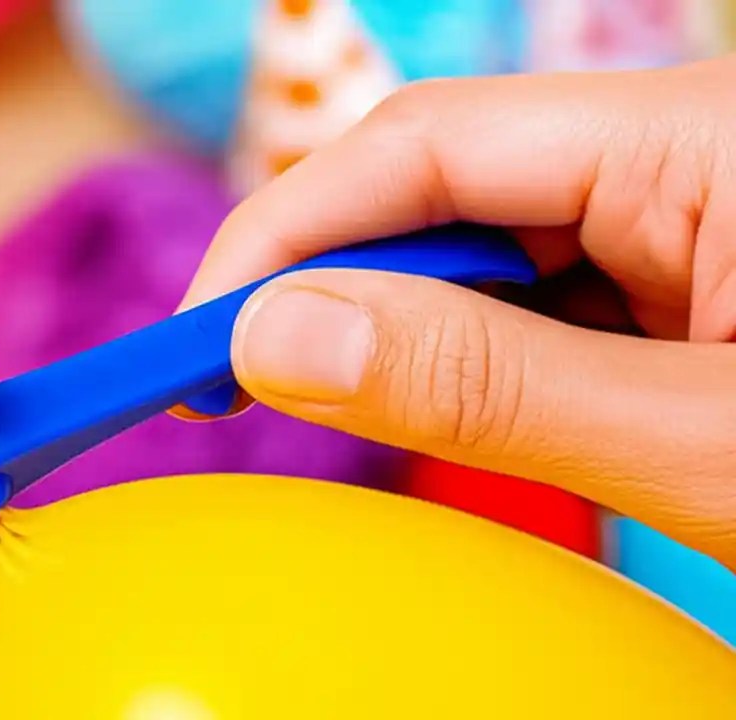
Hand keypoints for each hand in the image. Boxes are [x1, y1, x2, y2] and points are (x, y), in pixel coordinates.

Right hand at [181, 56, 735, 566]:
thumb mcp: (695, 448)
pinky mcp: (677, 273)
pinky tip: (428, 396)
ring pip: (476, 241)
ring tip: (316, 395)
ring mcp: (679, 209)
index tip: (193, 339)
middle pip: (439, 181)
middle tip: (225, 383)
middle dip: (324, 281)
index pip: (426, 143)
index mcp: (695, 138)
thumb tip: (278, 338)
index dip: (284, 235)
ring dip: (391, 323)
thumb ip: (484, 384)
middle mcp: (673, 149)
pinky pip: (530, 290)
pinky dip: (461, 351)